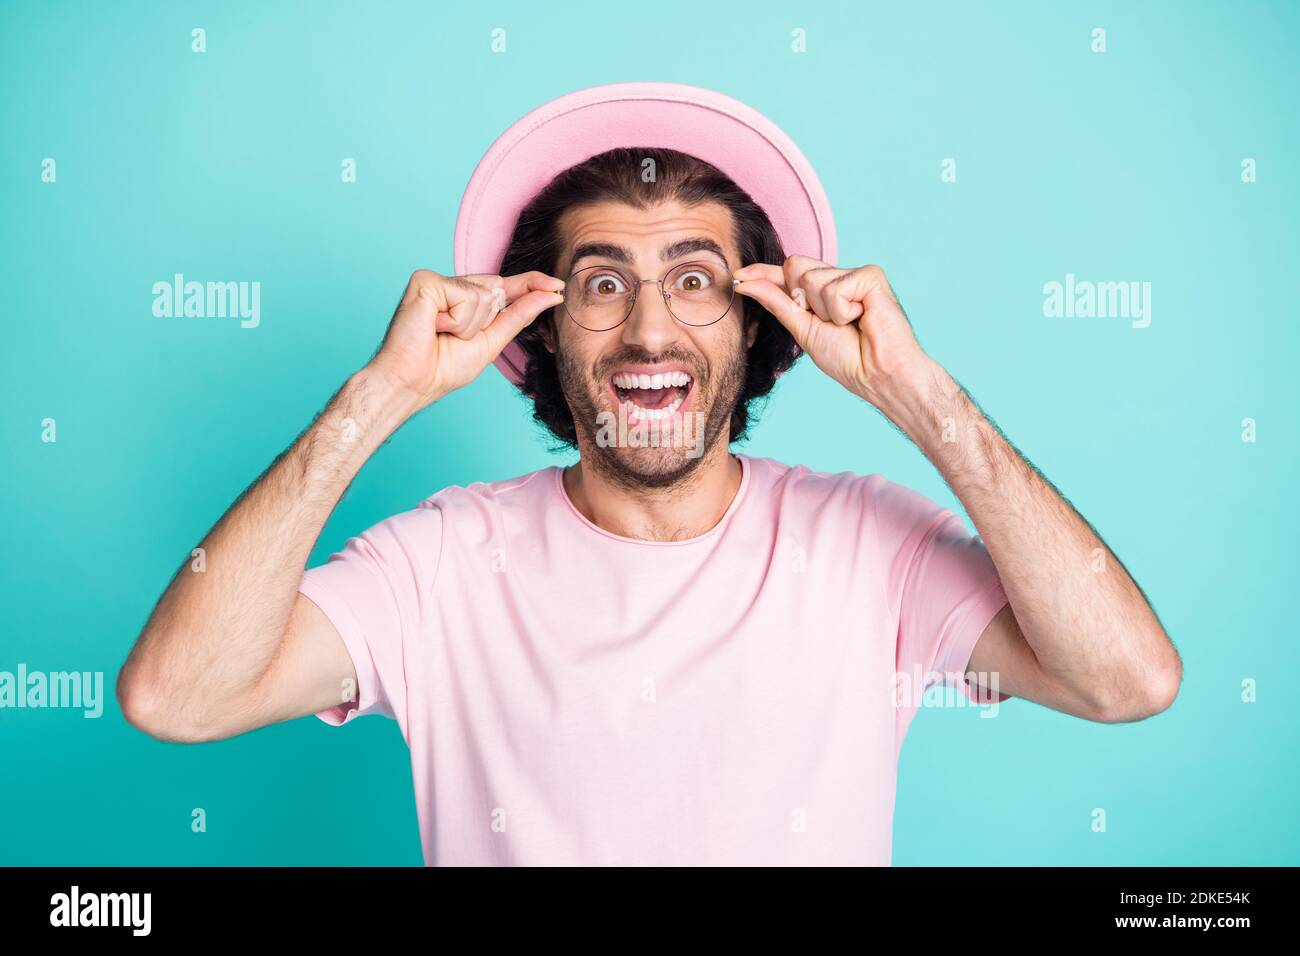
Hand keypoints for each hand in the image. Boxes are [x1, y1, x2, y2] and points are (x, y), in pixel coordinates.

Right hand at [368, 269, 563, 410]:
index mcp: (466, 299)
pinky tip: (434, 326)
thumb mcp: (492, 340)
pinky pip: (466, 296)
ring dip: (470, 325)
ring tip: (443, 334)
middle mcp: (453, 286)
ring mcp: (438, 281)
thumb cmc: (444, 367)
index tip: (559, 285)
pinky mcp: (426, 280)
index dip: (532, 284)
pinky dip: (456, 320)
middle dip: (486, 321)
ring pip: (484, 294)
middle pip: (498, 289)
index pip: (505, 287)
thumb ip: (520, 315)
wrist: (414, 381)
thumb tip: (552, 294)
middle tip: (456, 338)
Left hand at [733, 257, 930, 406]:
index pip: (786, 274)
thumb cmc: (847, 358)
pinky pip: (834, 286)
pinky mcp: (871, 275)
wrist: (878, 374)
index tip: (737, 277)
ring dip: (825, 311)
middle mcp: (838, 279)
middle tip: (830, 323)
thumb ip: (776, 302)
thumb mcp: (802, 328)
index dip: (762, 273)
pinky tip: (862, 318)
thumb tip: (744, 282)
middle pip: (795, 266)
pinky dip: (842, 310)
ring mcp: (855, 274)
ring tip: (850, 324)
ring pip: (811, 278)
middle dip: (801, 299)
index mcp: (822, 293)